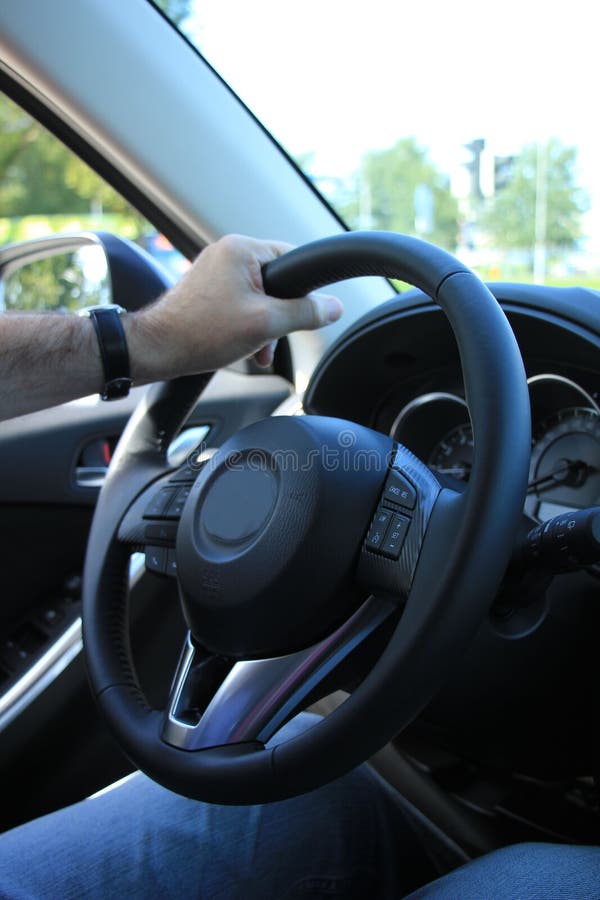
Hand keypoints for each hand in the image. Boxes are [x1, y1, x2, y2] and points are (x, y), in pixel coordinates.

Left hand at [126, 234, 343, 381]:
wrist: (157, 349)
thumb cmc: (202, 333)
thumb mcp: (266, 324)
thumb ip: (305, 313)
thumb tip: (334, 307)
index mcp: (242, 249)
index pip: (293, 259)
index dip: (304, 290)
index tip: (301, 315)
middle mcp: (226, 253)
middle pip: (276, 280)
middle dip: (279, 314)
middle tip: (271, 338)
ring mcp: (213, 270)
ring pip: (258, 295)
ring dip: (263, 324)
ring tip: (255, 347)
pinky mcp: (205, 289)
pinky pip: (239, 302)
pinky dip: (245, 324)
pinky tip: (240, 345)